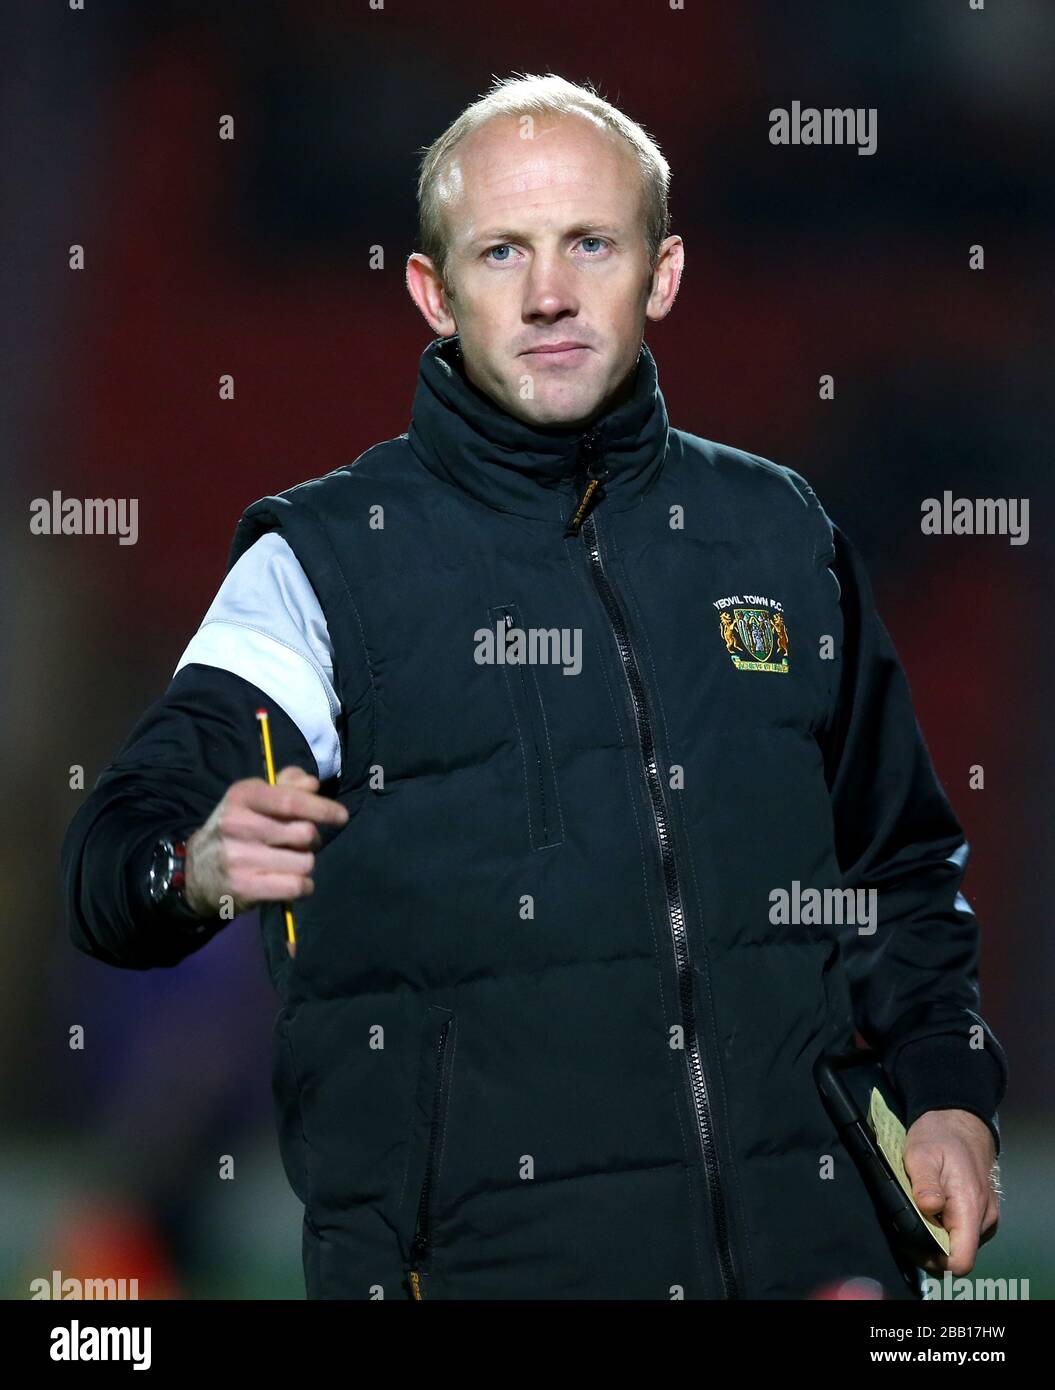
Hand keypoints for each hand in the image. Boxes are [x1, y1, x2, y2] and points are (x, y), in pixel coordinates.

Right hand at [183, 765, 348, 916]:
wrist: (196, 871)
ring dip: (306, 863)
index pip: (291, 801)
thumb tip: (313, 784)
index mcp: (242, 796)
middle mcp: (238, 825)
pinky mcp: (244, 888)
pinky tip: (293, 882)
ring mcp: (239, 858)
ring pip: (305, 862)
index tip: (341, 816)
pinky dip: (303, 886)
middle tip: (300, 843)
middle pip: (305, 833)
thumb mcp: (254, 799)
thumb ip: (287, 786)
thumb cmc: (236, 828)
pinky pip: (296, 886)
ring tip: (290, 862)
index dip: (322, 808)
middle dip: (312, 839)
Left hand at [903, 1108, 1000, 1276]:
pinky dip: (944, 1228)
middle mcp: (985, 1219)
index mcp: (971, 1208)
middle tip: (904, 1228)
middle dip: (930, 1249)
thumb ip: (925, 1184)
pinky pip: (962, 1232)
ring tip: (914, 1216)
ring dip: (936, 1238)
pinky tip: (928, 1211)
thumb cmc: (939, 1136)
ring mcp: (986, 1216)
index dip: (934, 1262)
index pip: (961, 1261)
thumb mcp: (921, 1154)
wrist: (960, 1120)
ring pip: (959, 1244)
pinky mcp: (981, 1212)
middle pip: (958, 1255)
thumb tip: (929, 1210)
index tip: (911, 1245)